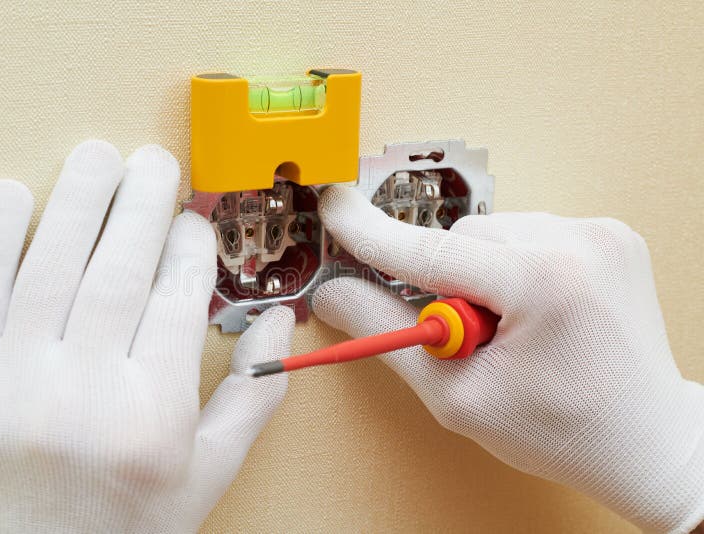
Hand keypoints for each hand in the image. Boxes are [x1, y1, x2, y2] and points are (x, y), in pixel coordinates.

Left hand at [0, 140, 290, 532]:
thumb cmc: (126, 529)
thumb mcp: (207, 475)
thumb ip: (252, 398)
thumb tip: (277, 325)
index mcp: (153, 416)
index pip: (177, 301)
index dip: (188, 249)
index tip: (193, 223)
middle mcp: (85, 393)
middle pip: (118, 271)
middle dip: (141, 204)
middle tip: (153, 161)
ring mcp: (14, 386)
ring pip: (51, 267)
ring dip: (77, 200)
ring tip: (98, 156)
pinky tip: (9, 195)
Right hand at [313, 185, 703, 532]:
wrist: (646, 438)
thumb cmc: (563, 429)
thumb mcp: (458, 397)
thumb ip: (390, 337)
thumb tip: (339, 295)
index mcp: (543, 283)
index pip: (430, 250)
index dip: (371, 235)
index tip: (334, 209)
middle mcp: (578, 242)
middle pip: (462, 238)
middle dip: (446, 282)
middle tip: (470, 336)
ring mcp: (599, 234)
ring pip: (492, 233)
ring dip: (480, 273)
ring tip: (510, 327)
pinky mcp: (607, 234)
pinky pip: (528, 233)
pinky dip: (513, 266)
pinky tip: (533, 308)